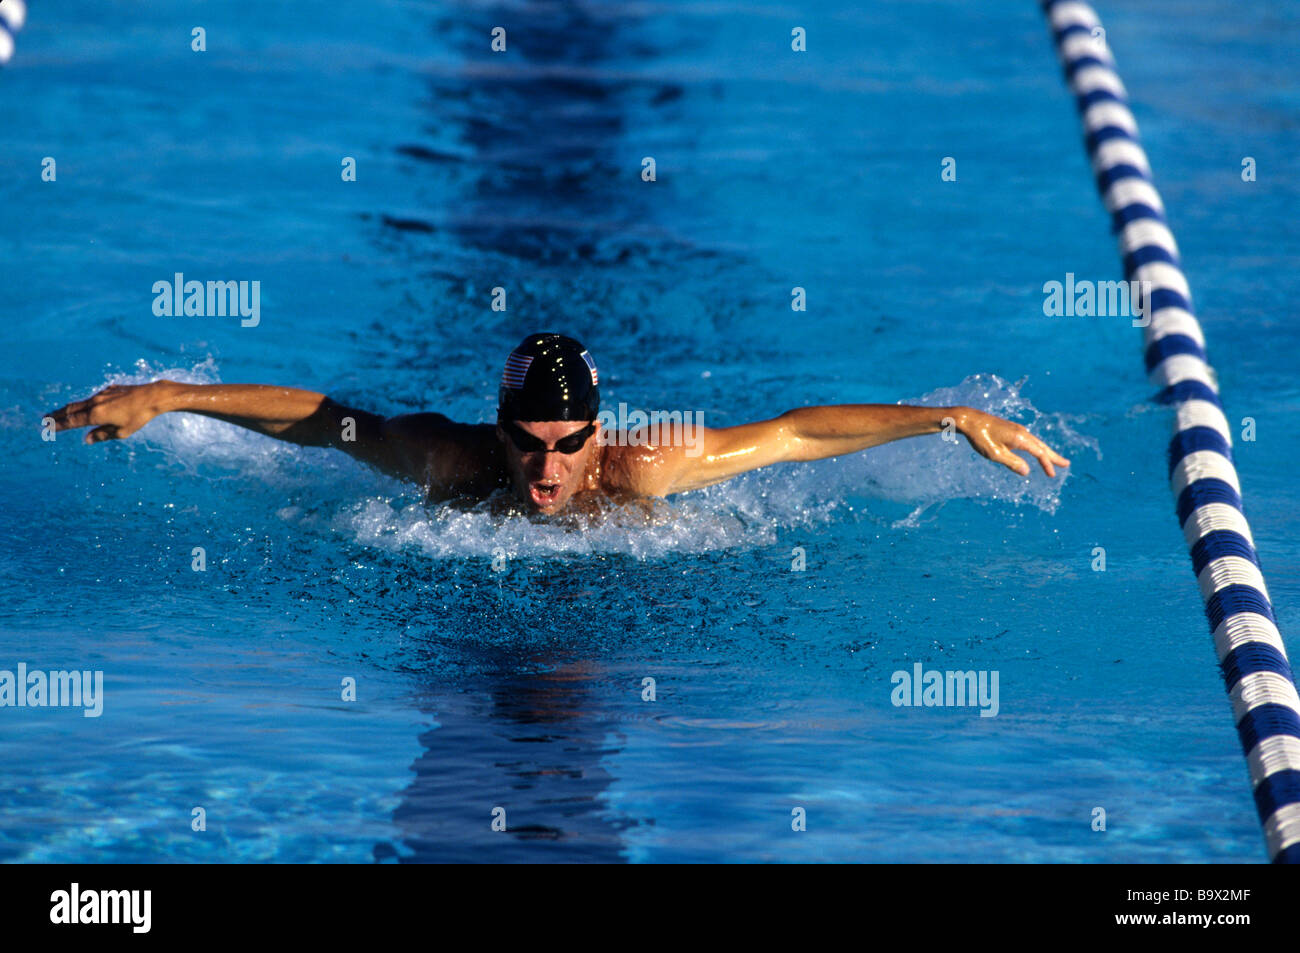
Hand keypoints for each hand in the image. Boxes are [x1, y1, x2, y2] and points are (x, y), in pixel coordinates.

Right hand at [46, 381, 173, 444]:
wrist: (153, 396)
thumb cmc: (139, 417)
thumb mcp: (122, 432)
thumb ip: (102, 435)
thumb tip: (86, 439)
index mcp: (96, 415)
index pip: (72, 422)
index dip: (58, 425)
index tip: (47, 428)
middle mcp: (95, 402)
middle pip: (71, 409)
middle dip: (57, 415)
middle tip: (45, 419)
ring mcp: (102, 394)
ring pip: (82, 402)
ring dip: (70, 408)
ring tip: (62, 412)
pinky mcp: (110, 390)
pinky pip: (95, 398)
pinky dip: (87, 404)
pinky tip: (89, 407)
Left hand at [952, 406, 1069, 477]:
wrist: (970, 420)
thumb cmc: (981, 437)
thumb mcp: (995, 454)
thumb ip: (1012, 463)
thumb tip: (1027, 472)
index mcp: (1020, 438)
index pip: (1039, 453)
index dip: (1047, 464)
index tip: (1052, 475)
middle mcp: (1022, 432)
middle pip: (1042, 446)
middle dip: (1053, 456)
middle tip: (1066, 464)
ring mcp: (1017, 429)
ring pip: (1035, 442)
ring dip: (1045, 452)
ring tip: (1054, 460)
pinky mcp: (1010, 429)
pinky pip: (1028, 440)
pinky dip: (1035, 447)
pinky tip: (1034, 451)